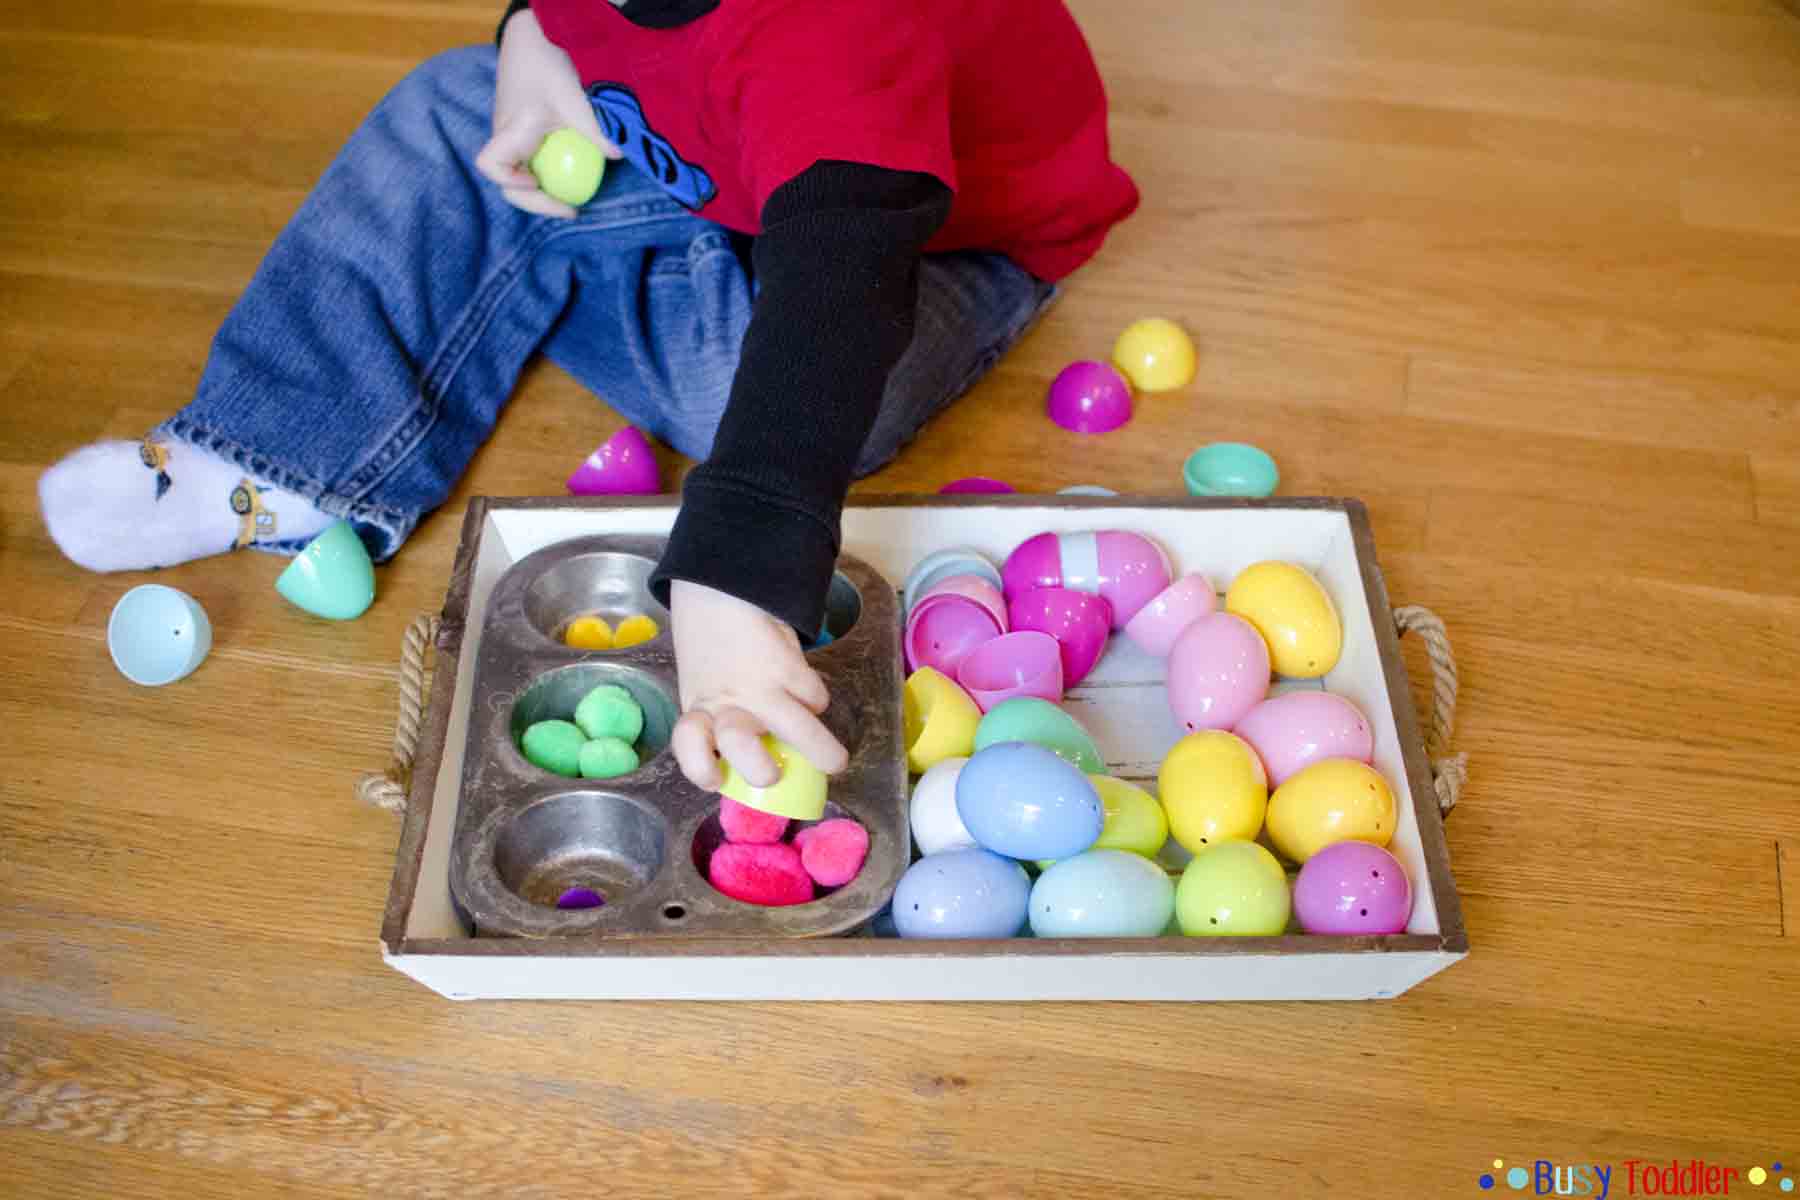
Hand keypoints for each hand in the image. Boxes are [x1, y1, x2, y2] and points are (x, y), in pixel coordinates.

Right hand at [475, 10, 620, 217]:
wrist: (534, 33)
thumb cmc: (546, 61)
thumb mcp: (573, 96)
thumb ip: (596, 126)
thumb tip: (619, 155)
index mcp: (512, 130)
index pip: (491, 166)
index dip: (511, 182)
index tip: (538, 180)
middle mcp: (507, 136)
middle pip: (508, 182)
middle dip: (537, 201)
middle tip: (570, 208)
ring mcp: (515, 134)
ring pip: (521, 173)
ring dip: (545, 188)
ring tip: (572, 196)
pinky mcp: (526, 130)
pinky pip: (532, 160)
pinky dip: (551, 170)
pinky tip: (574, 169)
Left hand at [668, 580, 849, 790]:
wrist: (721, 587)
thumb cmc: (715, 646)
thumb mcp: (706, 684)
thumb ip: (725, 715)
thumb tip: (767, 752)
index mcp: (699, 707)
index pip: (689, 743)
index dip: (701, 767)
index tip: (716, 779)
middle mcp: (727, 701)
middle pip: (740, 745)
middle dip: (761, 769)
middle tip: (774, 776)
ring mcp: (761, 684)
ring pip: (797, 727)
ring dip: (821, 750)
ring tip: (835, 763)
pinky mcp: (789, 666)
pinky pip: (814, 698)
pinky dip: (815, 700)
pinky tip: (803, 690)